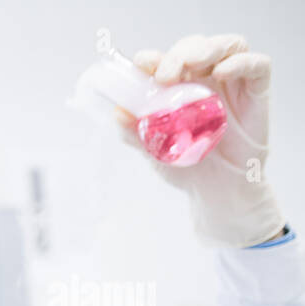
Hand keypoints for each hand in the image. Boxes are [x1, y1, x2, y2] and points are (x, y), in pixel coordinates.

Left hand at [118, 34, 284, 246]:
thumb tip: (118, 112)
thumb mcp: (154, 151)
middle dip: (178, 54)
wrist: (217, 190)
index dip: (154, 58)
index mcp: (176, 87)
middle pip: (194, 47)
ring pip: (226, 46)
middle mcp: (203, 79)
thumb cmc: (185, 166)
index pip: (165, 61)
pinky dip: (241, 62)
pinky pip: (257, 65)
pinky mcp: (256, 89)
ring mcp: (232, 82)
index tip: (143, 64)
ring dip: (207, 48)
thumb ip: (134, 133)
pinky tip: (223, 72)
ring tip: (192, 63)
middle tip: (165, 75)